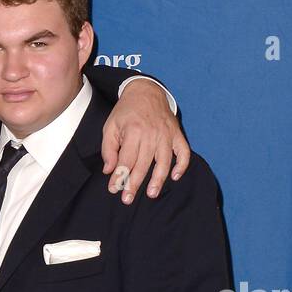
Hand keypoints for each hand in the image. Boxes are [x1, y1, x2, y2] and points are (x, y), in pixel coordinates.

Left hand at [101, 79, 189, 203]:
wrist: (146, 91)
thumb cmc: (126, 112)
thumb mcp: (110, 126)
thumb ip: (108, 149)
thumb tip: (109, 170)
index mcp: (134, 131)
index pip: (125, 160)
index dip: (119, 177)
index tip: (113, 190)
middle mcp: (151, 134)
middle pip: (143, 164)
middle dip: (134, 184)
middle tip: (127, 199)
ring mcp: (166, 134)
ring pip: (164, 161)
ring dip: (158, 179)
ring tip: (151, 194)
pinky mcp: (177, 134)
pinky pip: (183, 151)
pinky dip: (182, 165)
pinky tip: (175, 176)